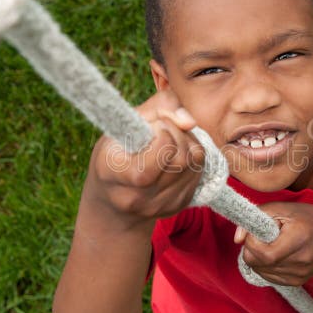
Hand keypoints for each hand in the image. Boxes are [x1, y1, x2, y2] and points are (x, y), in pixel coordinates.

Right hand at [87, 90, 204, 227]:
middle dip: (177, 133)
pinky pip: (199, 171)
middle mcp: (138, 196)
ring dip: (187, 142)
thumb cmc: (114, 154)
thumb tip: (190, 122)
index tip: (152, 127)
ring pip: (194, 162)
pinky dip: (191, 156)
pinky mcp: (179, 204)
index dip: (164, 131)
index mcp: (116, 173)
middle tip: (162, 129)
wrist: (112, 201)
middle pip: (181, 157)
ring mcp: (161, 205)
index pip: (161, 151)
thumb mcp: (123, 123)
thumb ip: (158, 107)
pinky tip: (174, 155)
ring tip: (169, 140)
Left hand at [234, 202, 312, 286]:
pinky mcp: (297, 282)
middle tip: (260, 237)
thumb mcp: (282, 208)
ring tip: (272, 244)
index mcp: (301, 238)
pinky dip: (264, 266)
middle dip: (251, 250)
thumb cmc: (306, 218)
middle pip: (260, 264)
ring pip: (260, 272)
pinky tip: (276, 254)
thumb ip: (257, 217)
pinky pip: (268, 277)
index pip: (265, 254)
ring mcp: (301, 274)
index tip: (255, 232)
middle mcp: (303, 260)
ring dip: (257, 258)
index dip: (252, 243)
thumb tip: (237, 239)